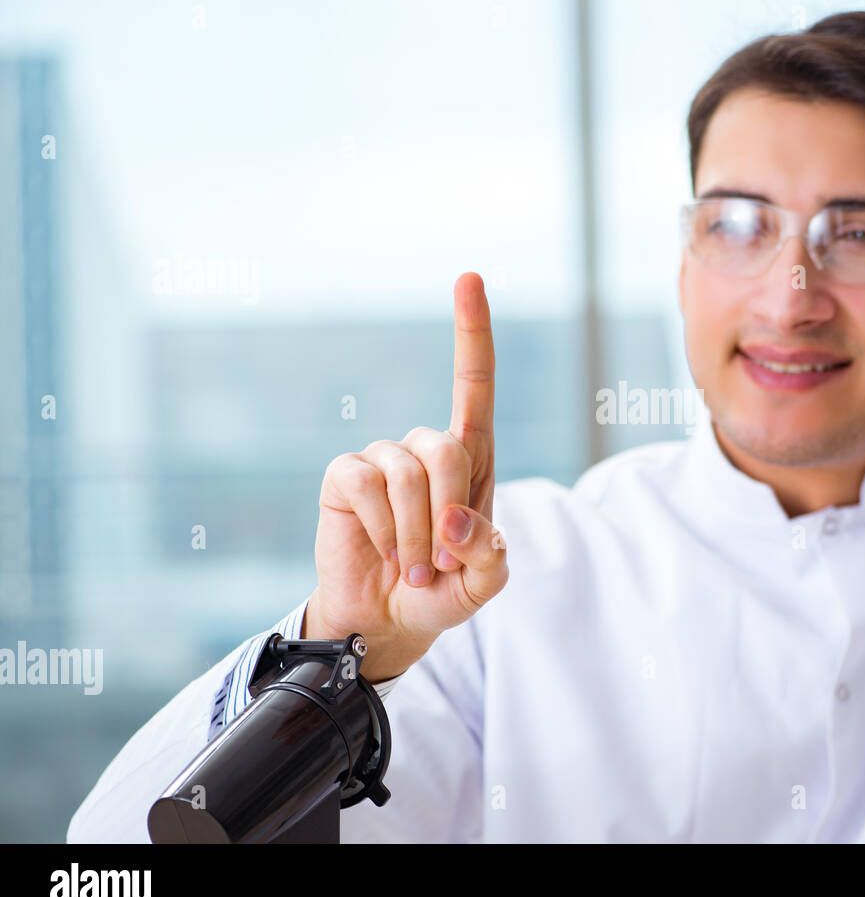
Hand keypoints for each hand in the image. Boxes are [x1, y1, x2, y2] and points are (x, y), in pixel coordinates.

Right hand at [307, 272, 507, 680]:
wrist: (388, 620)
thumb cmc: (443, 591)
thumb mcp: (484, 581)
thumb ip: (487, 554)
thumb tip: (455, 519)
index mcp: (471, 457)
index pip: (475, 383)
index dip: (471, 331)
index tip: (469, 276)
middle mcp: (426, 447)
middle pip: (448, 448)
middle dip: (450, 513)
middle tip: (440, 563)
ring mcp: (382, 459)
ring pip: (408, 473)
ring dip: (415, 533)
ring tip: (414, 568)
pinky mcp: (345, 477)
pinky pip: (368, 484)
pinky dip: (384, 529)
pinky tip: (384, 553)